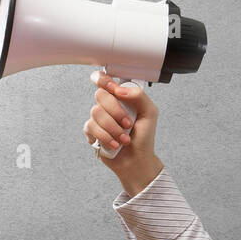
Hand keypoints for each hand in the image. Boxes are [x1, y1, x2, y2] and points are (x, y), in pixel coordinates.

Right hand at [85, 70, 162, 195]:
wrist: (137, 160)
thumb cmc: (144, 136)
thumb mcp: (150, 112)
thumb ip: (138, 96)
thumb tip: (119, 90)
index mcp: (120, 97)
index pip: (104, 79)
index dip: (103, 79)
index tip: (112, 88)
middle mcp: (107, 105)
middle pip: (100, 95)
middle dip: (116, 111)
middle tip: (128, 123)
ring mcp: (97, 118)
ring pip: (96, 112)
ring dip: (114, 128)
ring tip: (124, 138)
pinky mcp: (91, 131)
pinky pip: (92, 127)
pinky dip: (107, 137)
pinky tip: (115, 144)